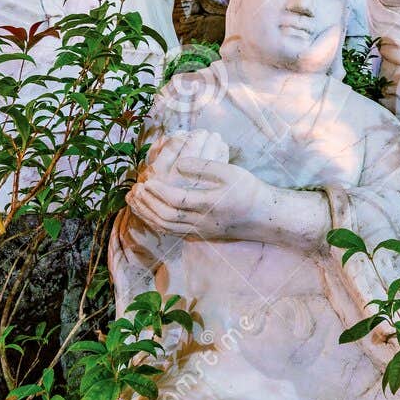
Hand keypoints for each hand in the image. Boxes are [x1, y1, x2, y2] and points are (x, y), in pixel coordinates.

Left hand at [127, 157, 265, 241]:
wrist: (264, 216)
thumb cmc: (249, 190)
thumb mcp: (231, 172)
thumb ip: (205, 166)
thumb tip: (179, 164)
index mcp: (211, 205)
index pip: (177, 201)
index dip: (159, 191)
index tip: (147, 181)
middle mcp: (203, 222)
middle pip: (167, 218)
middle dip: (148, 204)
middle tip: (135, 191)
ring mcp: (201, 232)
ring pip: (167, 228)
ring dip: (148, 215)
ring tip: (135, 202)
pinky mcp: (201, 235)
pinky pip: (173, 232)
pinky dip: (157, 223)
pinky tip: (150, 213)